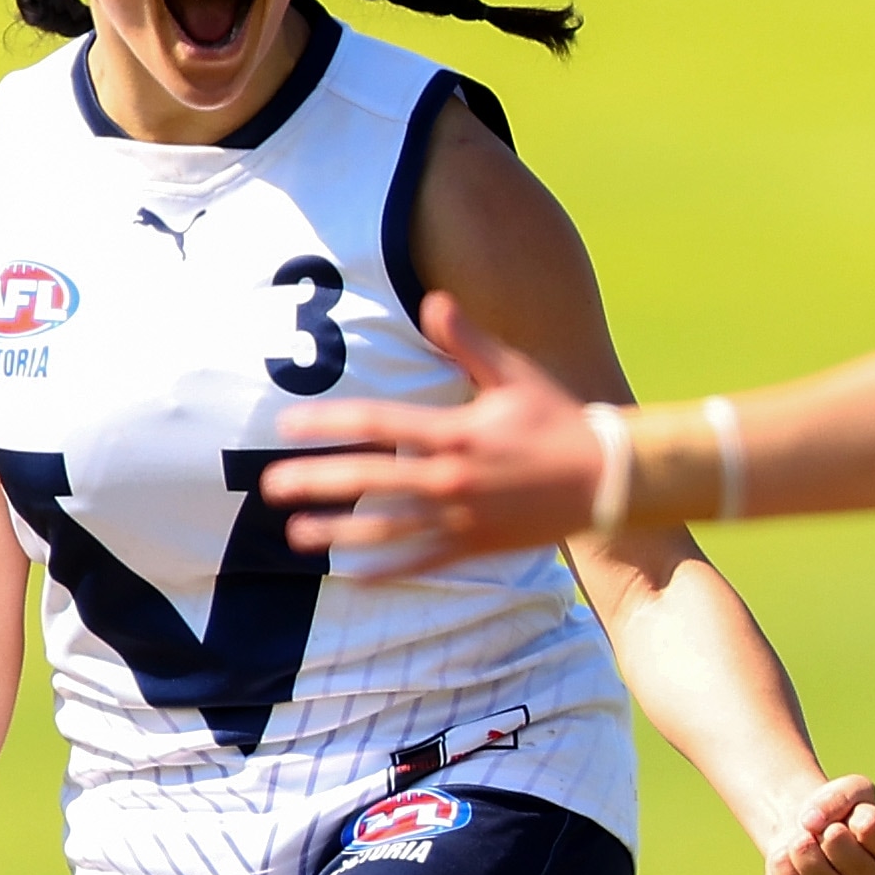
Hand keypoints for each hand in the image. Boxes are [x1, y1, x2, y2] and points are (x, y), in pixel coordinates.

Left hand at [262, 296, 604, 576]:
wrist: (605, 480)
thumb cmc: (556, 421)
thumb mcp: (513, 374)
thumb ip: (467, 341)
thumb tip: (434, 301)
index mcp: (455, 432)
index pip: (378, 424)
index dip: (328, 423)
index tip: (287, 425)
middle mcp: (451, 478)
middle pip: (369, 479)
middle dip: (315, 481)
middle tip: (269, 486)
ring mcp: (461, 517)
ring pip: (386, 528)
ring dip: (337, 532)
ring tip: (295, 534)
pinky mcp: (475, 545)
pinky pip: (422, 561)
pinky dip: (386, 569)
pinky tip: (351, 573)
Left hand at [766, 773, 874, 874]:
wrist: (812, 833)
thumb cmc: (844, 813)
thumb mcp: (854, 790)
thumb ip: (841, 796)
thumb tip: (809, 824)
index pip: (870, 824)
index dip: (855, 810)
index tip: (856, 819)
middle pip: (835, 840)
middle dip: (825, 825)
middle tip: (831, 833)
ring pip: (806, 856)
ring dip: (801, 838)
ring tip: (812, 843)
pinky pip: (783, 870)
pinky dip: (782, 855)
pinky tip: (796, 859)